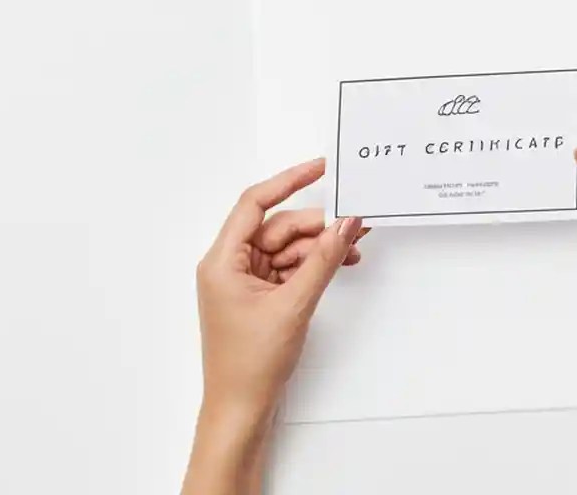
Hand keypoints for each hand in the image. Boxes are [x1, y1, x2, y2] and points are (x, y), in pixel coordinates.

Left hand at [196, 159, 364, 420]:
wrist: (241, 409)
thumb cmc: (251, 364)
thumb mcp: (294, 304)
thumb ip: (323, 259)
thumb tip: (346, 223)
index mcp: (221, 261)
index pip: (255, 203)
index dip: (289, 180)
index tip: (321, 168)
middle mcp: (228, 265)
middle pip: (277, 227)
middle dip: (316, 226)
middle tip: (355, 225)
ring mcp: (243, 281)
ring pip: (287, 248)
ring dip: (319, 248)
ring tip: (352, 252)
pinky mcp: (258, 296)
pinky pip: (288, 268)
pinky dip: (313, 266)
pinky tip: (338, 266)